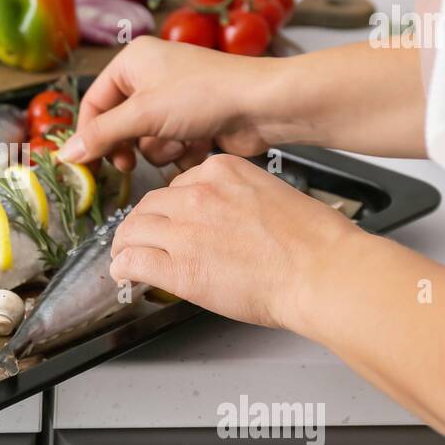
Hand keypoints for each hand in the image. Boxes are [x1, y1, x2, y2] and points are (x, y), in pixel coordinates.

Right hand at [56, 35, 284, 171]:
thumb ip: (101, 135)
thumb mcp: (143, 115)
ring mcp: (173, 99)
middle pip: (118, 124)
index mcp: (133, 61)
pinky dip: (182, 151)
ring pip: (145, 139)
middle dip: (129, 145)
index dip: (89, 135)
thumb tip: (65, 154)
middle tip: (128, 165)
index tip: (87, 165)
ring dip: (160, 149)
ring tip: (181, 141)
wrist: (262, 105)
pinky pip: (170, 145)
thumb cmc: (203, 95)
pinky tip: (200, 144)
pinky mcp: (194, 120)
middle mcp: (150, 76)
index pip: (94, 103)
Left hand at [110, 154, 359, 328]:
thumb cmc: (312, 242)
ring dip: (126, 244)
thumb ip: (235, 200)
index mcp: (221, 172)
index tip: (170, 220)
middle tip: (140, 239)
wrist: (321, 271)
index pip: (177, 184)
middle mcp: (197, 194)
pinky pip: (133, 260)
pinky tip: (125, 272)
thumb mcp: (269, 196)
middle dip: (143, 224)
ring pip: (133, 230)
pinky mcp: (178, 266)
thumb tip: (219, 220)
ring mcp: (184, 229)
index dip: (170, 208)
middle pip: (149, 205)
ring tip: (125, 256)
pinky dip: (124, 267)